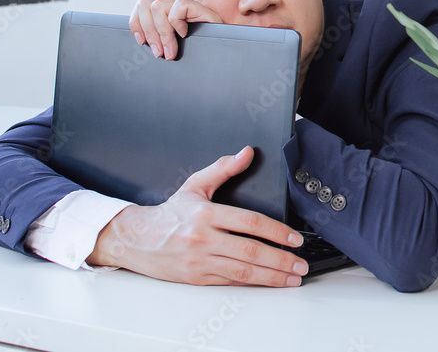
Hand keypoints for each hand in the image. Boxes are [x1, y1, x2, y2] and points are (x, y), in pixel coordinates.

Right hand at [87, 146, 307, 286]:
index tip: (295, 238)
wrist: (135, 239)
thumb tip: (247, 153)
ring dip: (272, 277)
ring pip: (243, 272)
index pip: (250, 223)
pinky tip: (269, 283)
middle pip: (251, 252)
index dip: (277, 232)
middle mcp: (203, 239)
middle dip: (281, 260)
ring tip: (293, 278)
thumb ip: (223, 168)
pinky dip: (253, 283)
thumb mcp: (195, 185)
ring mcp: (200, 261)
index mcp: (206, 214)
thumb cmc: (169, 214)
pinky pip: (230, 282)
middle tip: (301, 264)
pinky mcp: (197, 278)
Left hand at [129, 0, 222, 59]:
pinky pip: (178, 7)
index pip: (141, 6)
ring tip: (171, 50)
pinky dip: (178, 23)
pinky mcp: (198, 7)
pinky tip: (185, 34)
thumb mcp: (173, 49)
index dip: (136, 23)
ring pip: (158, 7)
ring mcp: (186, 7)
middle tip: (159, 53)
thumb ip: (158, 42)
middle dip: (149, 33)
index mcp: (165, 15)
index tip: (141, 42)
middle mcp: (174, 8)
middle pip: (144, 5)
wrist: (223, 54)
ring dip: (162, 32)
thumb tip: (140, 44)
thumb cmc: (200, 53)